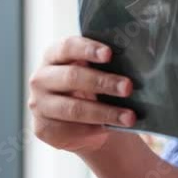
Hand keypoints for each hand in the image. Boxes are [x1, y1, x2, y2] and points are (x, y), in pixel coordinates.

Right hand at [28, 36, 136, 154]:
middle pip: (72, 77)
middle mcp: (41, 78)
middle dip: (103, 82)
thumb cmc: (93, 87)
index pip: (68, 47)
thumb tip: (138, 63)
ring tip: (129, 117)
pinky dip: (94, 130)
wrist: (83, 121)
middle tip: (128, 87)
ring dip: (105, 112)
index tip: (109, 54)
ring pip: (73, 108)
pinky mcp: (43, 128)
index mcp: (54, 55)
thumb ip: (105, 64)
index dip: (88, 49)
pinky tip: (111, 130)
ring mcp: (39, 104)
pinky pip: (70, 130)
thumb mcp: (96, 71)